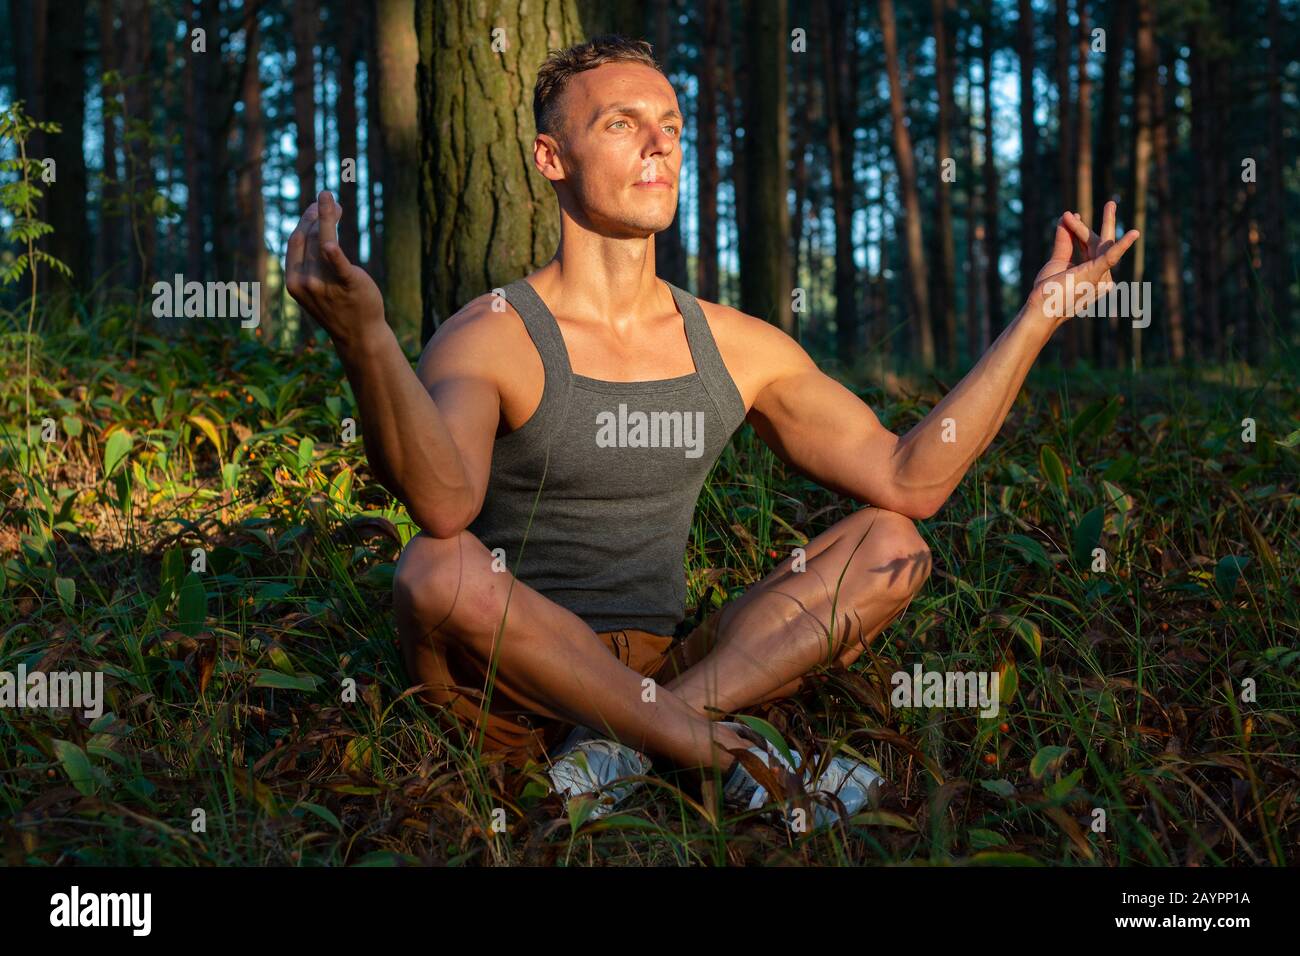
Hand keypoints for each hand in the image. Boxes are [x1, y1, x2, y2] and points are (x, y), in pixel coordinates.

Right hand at [285, 190, 384, 346]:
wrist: (360, 335)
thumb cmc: (341, 307)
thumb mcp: (320, 284)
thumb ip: (315, 262)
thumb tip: (318, 233)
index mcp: (293, 281)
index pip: (296, 241)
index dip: (305, 221)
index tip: (316, 207)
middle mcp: (305, 281)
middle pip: (308, 238)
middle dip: (317, 215)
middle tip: (328, 200)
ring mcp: (324, 284)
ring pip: (323, 241)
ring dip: (328, 217)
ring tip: (334, 202)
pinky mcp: (347, 284)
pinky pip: (338, 264)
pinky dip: (333, 252)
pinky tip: (330, 242)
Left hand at [1026, 199, 1139, 329]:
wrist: (1042, 307)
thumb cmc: (1048, 290)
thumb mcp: (1057, 260)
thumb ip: (1064, 241)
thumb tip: (1064, 218)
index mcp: (1092, 272)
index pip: (1090, 246)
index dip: (1079, 229)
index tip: (1069, 215)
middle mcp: (1101, 275)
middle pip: (1100, 244)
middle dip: (1106, 222)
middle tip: (1111, 202)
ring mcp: (1101, 276)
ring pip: (1097, 245)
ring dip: (1083, 228)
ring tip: (1107, 203)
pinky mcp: (1097, 274)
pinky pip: (1111, 257)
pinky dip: (1122, 245)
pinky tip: (1134, 233)